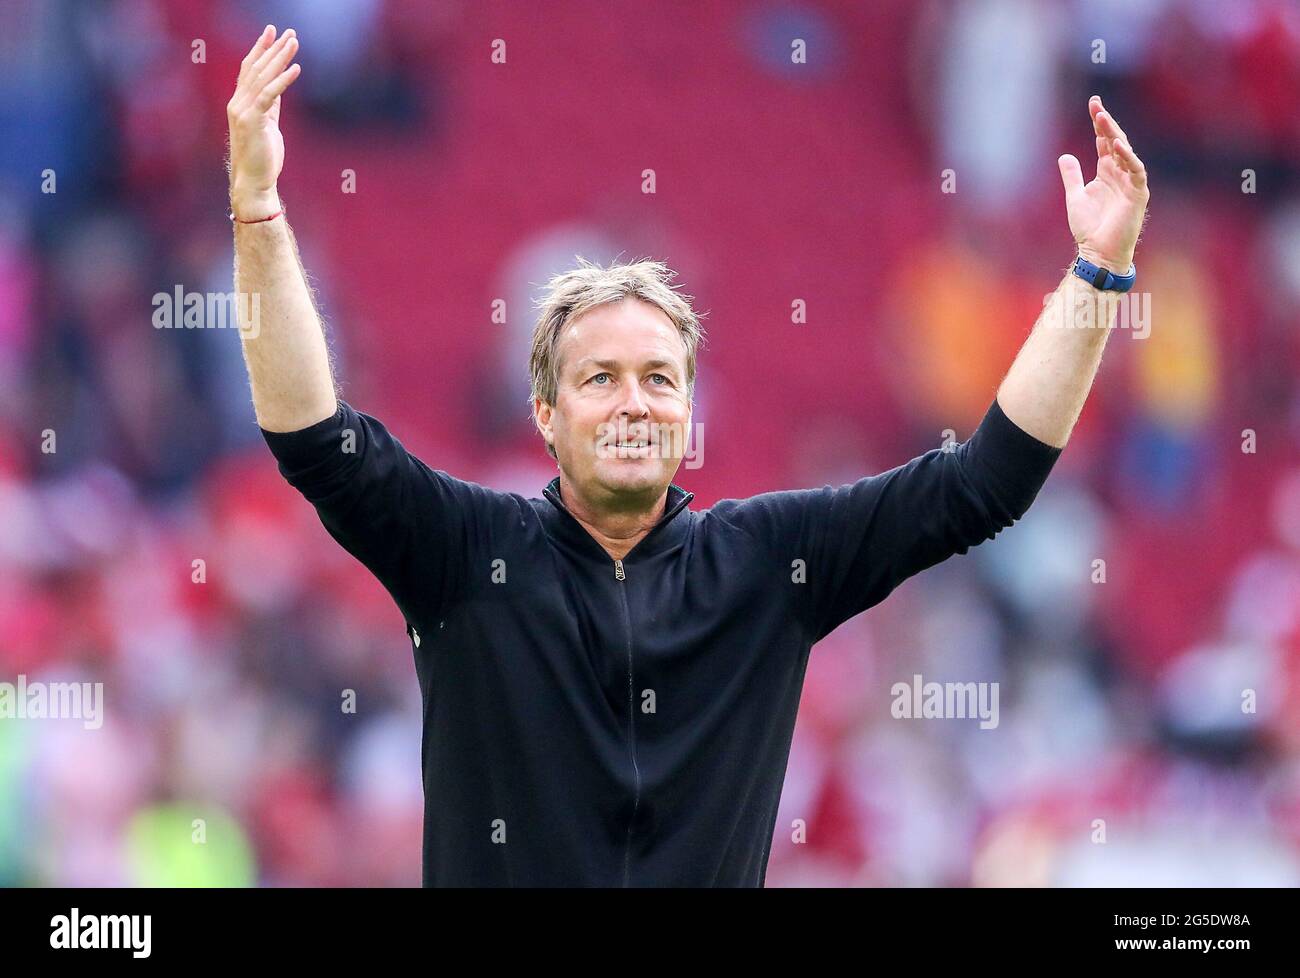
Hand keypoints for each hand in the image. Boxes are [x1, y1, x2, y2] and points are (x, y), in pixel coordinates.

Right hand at [227, 26, 301, 218]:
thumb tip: (279, 91)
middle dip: (272, 48)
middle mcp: (237, 103)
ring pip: (262, 77)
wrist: (254, 181)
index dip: (260, 50)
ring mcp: (243, 111)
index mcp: (240, 103)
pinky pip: (270, 95)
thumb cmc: (262, 158)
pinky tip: (296, 68)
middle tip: (287, 31)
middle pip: (256, 68)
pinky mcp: (253, 121)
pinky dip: (283, 80)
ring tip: (294, 42)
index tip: (272, 33)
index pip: (249, 70)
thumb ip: (270, 107)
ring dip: (280, 58)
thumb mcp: (268, 126)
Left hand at [1057, 95, 1149, 272]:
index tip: (1093, 104)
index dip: (1099, 124)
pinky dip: (1128, 157)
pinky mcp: (1138, 193)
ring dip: (1114, 135)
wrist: (1098, 251)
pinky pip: (1135, 171)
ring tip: (1102, 119)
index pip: (1104, 142)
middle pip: (1115, 141)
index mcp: (1107, 172)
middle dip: (1106, 123)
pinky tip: (1118, 145)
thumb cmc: (1089, 228)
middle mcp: (1120, 173)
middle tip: (1096, 104)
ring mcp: (1130, 182)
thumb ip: (1072, 177)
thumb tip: (1065, 156)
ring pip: (1125, 152)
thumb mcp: (1075, 197)